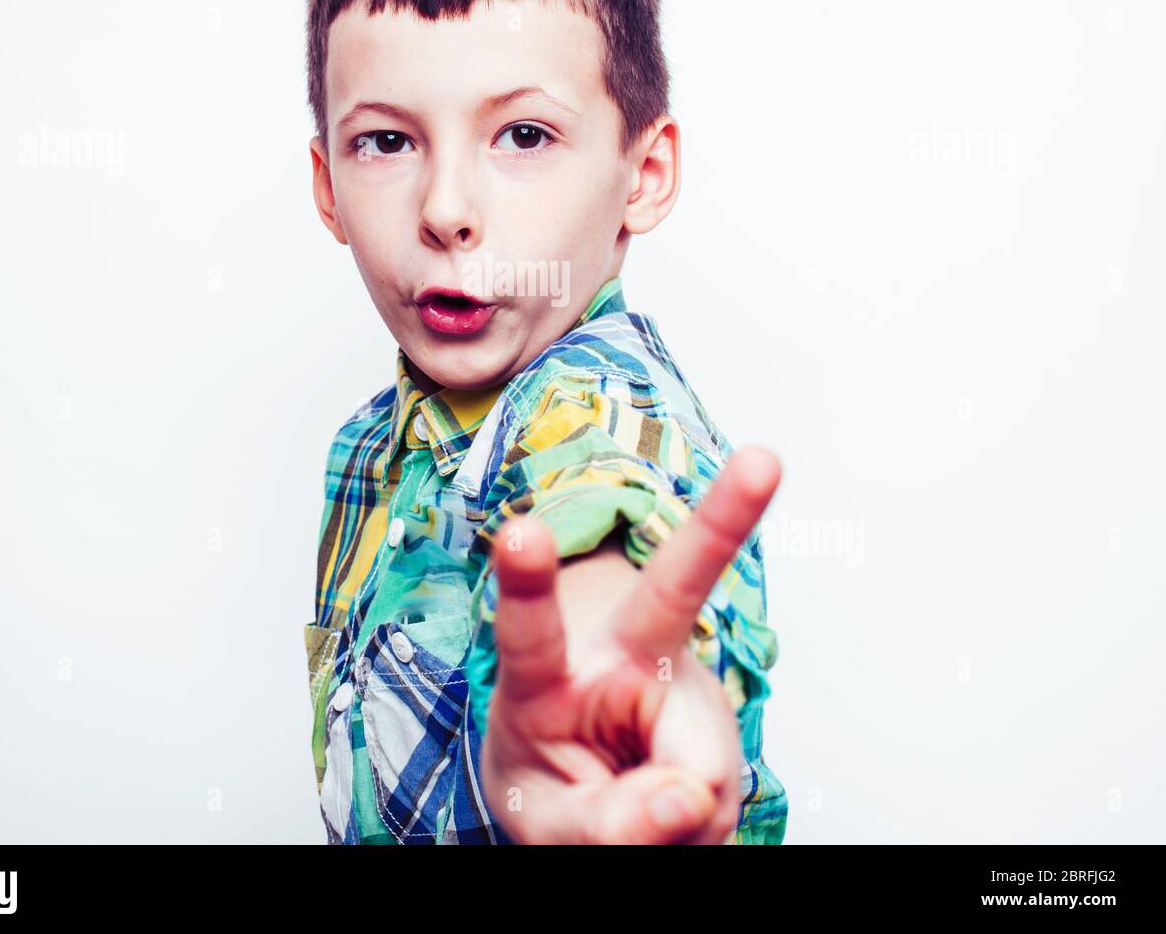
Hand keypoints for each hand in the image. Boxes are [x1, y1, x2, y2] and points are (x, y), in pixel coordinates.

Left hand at [479, 446, 781, 843]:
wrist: (588, 792)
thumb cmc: (554, 782)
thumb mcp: (550, 819)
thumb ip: (604, 823)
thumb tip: (688, 794)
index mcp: (546, 674)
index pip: (532, 629)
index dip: (529, 582)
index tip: (524, 530)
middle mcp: (622, 656)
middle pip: (674, 589)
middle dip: (723, 519)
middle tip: (765, 460)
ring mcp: (680, 682)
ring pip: (696, 770)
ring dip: (671, 820)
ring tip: (637, 813)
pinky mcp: (716, 721)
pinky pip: (719, 794)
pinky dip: (695, 829)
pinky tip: (670, 812)